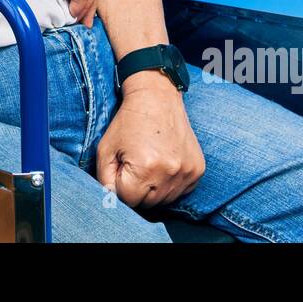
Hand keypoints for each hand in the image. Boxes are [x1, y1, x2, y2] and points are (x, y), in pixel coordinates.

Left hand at [96, 76, 204, 209]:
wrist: (157, 98)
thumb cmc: (128, 122)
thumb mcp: (106, 149)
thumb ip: (105, 180)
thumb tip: (112, 202)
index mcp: (146, 168)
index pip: (128, 200)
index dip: (121, 185)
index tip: (122, 167)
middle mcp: (170, 173)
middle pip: (148, 203)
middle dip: (137, 189)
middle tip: (135, 164)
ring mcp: (187, 172)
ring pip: (164, 200)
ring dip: (154, 188)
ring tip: (150, 162)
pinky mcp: (198, 170)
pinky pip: (180, 191)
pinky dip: (170, 183)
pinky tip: (164, 163)